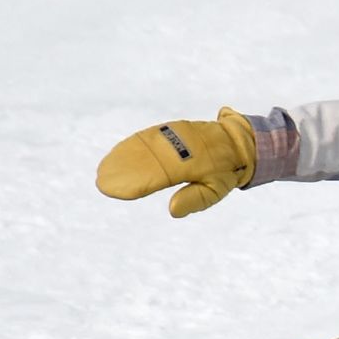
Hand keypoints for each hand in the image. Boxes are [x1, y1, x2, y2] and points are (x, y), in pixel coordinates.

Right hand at [95, 108, 257, 217]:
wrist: (236, 141)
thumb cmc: (224, 172)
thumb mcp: (215, 191)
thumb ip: (193, 199)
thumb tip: (172, 210)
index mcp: (193, 163)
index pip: (158, 175)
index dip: (135, 183)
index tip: (116, 189)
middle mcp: (181, 146)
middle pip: (146, 159)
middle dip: (123, 170)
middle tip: (102, 180)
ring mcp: (176, 134)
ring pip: (144, 144)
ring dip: (124, 155)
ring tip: (105, 167)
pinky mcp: (172, 128)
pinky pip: (149, 135)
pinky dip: (133, 144)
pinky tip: (120, 152)